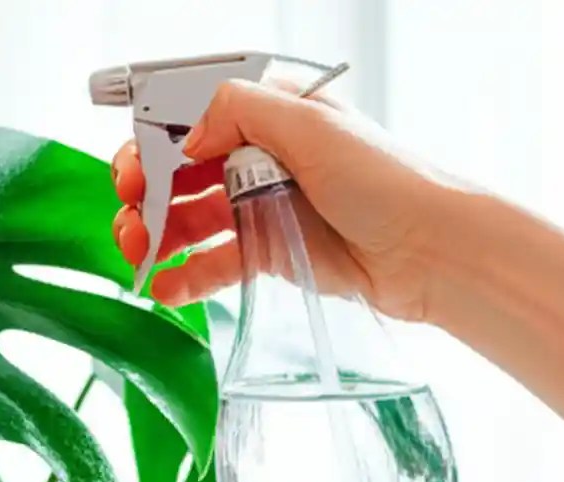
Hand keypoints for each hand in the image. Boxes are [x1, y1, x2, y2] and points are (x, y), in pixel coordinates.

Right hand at [111, 79, 463, 321]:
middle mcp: (260, 155)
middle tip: (130, 218)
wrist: (432, 252)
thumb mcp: (311, 126)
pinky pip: (212, 262)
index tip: (135, 173)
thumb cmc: (387, 180)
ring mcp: (261, 205)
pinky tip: (164, 288)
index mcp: (270, 113)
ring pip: (187, 218)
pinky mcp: (268, 251)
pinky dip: (183, 275)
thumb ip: (240, 112)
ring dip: (154, 235)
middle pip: (178, 172)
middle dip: (143, 194)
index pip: (189, 120)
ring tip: (138, 256)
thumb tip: (186, 137)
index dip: (152, 145)